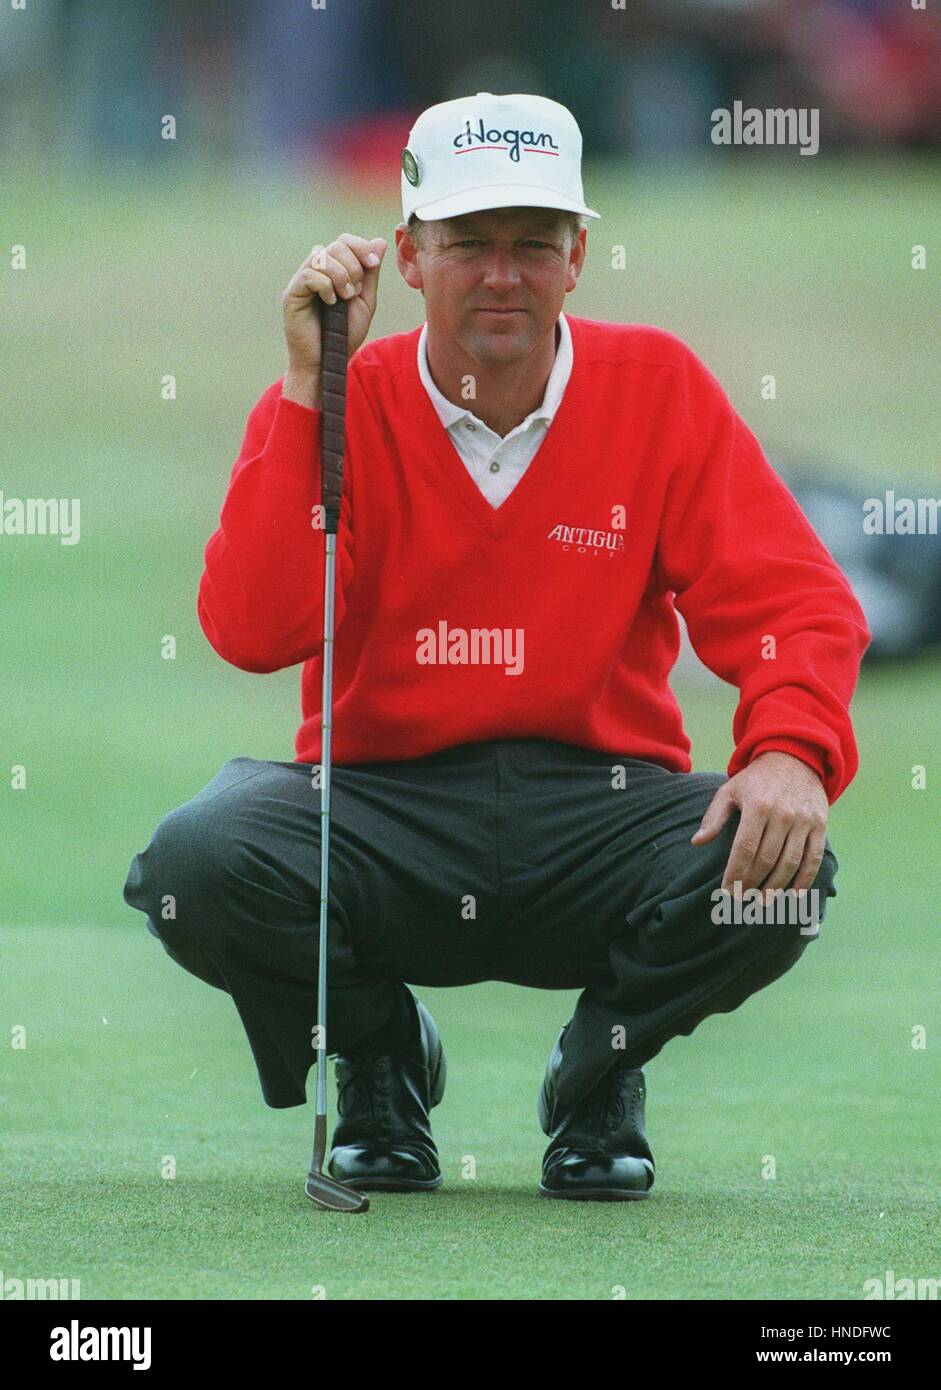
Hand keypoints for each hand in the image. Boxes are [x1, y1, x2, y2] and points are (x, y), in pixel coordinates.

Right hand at [281, 234, 387, 401]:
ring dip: (342, 275)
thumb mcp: (365, 301)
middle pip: (335, 245)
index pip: (344, 241)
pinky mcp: (292, 294)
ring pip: (321, 256)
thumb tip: (380, 241)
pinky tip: (330, 303)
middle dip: (354, 265)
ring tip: (345, 298)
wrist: (327, 363)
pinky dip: (326, 286)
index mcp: (332, 271)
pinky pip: (310, 274)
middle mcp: (315, 272)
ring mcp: (301, 281)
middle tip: (355, 291)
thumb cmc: (345, 336)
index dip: (361, 247)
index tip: (373, 265)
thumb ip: (371, 273)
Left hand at [691, 752, 828, 898]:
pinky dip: (804, 880)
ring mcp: (804, 821)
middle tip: (741, 898)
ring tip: (762, 901)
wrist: (795, 757)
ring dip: (775, 887)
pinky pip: (813, 858)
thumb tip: (697, 842)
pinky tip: (792, 894)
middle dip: (751, 884)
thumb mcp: (730, 790)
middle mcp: (783, 815)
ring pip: (790, 863)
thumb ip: (714, 817)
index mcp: (758, 806)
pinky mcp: (819, 825)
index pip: (744, 849)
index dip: (735, 874)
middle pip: (766, 860)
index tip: (726, 891)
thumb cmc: (757, 779)